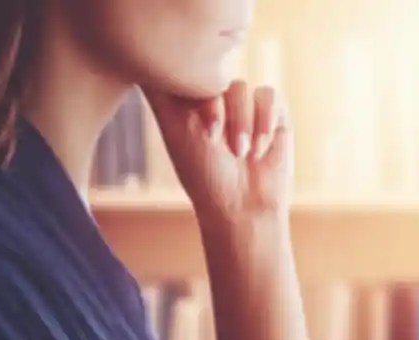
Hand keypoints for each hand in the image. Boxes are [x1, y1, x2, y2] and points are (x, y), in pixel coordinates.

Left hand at [146, 80, 291, 234]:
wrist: (244, 206)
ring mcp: (244, 105)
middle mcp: (215, 100)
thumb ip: (163, 92)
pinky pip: (269, 95)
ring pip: (242, 87)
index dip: (195, 98)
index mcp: (187, 102)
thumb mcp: (176, 129)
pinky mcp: (272, 113)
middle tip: (216, 143)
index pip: (187, 71)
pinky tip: (260, 147)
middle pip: (215, 77)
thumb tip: (146, 54)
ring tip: (241, 153)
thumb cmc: (204, 175)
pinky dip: (265, 122)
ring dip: (242, 124)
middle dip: (217, 112)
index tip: (201, 133)